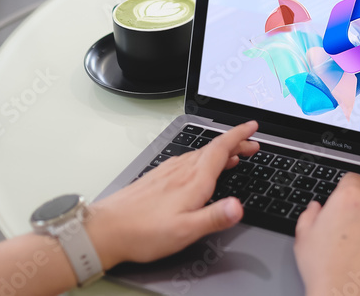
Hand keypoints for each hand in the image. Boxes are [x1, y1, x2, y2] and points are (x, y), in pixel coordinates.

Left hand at [83, 120, 259, 268]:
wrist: (106, 229)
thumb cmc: (143, 232)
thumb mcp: (185, 231)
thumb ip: (214, 217)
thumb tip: (239, 207)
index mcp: (193, 180)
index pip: (221, 149)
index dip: (239, 136)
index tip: (253, 127)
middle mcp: (181, 170)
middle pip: (214, 148)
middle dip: (235, 143)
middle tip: (252, 145)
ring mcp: (168, 171)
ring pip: (200, 154)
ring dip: (220, 151)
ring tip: (233, 155)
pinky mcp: (158, 176)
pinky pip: (187, 160)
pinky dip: (203, 159)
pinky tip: (200, 168)